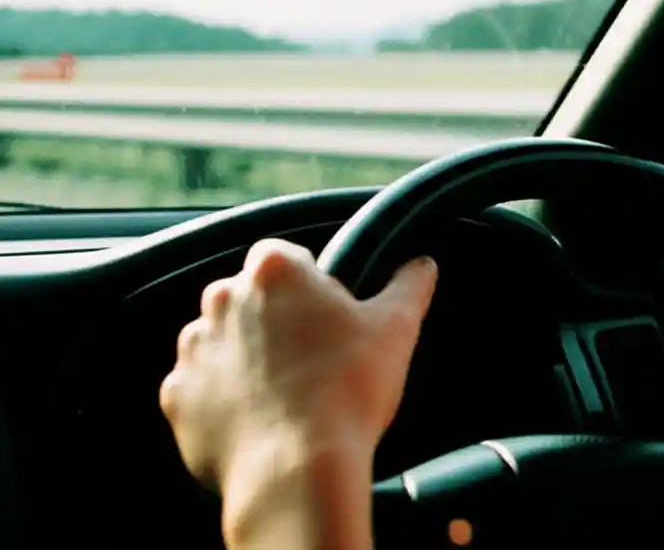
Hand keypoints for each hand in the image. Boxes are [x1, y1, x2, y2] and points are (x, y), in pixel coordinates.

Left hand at [159, 239, 436, 542]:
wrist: (297, 471)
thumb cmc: (347, 391)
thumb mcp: (395, 330)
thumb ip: (408, 287)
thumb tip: (421, 266)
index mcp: (273, 272)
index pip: (285, 256)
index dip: (309, 284)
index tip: (327, 317)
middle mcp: (221, 301)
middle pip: (249, 298)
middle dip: (275, 321)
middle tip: (313, 359)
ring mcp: (193, 351)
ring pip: (222, 343)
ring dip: (246, 359)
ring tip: (287, 395)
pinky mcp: (176, 398)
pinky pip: (200, 390)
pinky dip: (223, 401)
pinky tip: (260, 420)